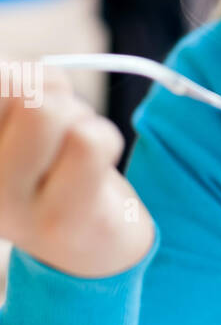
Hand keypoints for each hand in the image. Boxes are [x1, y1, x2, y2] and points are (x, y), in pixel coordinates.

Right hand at [0, 64, 154, 277]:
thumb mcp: (20, 119)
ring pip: (48, 110)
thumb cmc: (54, 167)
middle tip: (61, 129)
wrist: (92, 246)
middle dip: (53, 95)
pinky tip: (98, 167)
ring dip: (80, 117)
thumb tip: (24, 80)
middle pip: (14, 87)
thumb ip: (13, 87)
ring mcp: (10, 206)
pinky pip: (87, 141)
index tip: (27, 107)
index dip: (17, 78)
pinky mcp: (59, 220)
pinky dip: (106, 139)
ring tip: (78, 149)